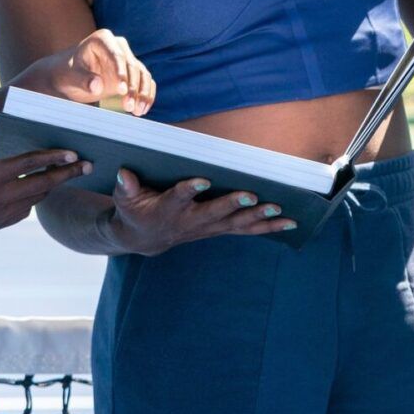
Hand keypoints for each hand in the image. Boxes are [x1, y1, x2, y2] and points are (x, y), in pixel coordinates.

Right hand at [0, 124, 90, 243]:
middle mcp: (3, 195)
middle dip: (69, 173)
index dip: (55, 156)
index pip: (32, 163)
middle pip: (45, 183)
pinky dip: (35, 197)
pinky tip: (37, 189)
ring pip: (39, 196)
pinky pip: (27, 208)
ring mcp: (5, 213)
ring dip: (53, 185)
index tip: (73, 152)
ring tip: (67, 174)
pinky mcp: (3, 224)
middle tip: (88, 165)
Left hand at [16, 29, 156, 115]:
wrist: (67, 78)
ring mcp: (127, 59)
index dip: (121, 73)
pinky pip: (145, 82)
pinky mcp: (132, 73)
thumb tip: (97, 85)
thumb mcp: (70, 77)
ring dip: (142, 93)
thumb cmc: (66, 73)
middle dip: (133, 88)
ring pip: (142, 75)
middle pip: (132, 66)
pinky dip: (146, 95)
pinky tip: (142, 109)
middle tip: (128, 106)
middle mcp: (118, 46)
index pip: (117, 55)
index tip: (121, 90)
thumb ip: (82, 80)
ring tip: (137, 111)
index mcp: (102, 39)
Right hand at [105, 169, 295, 255]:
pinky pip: (246, 230)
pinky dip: (268, 227)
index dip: (189, 189)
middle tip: (252, 195)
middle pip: (214, 213)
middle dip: (233, 205)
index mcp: (167, 209)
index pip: (178, 197)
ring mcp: (208, 228)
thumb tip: (124, 174)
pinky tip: (290, 222)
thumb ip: (125, 187)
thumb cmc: (135, 211)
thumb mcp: (124, 199)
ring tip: (280, 211)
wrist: (143, 239)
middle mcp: (190, 221)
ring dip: (258, 217)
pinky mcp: (219, 230)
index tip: (202, 180)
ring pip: (236, 224)